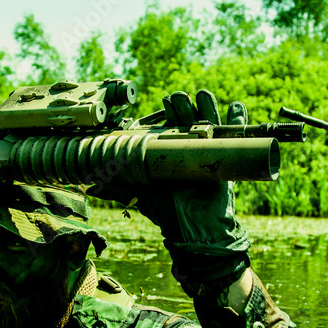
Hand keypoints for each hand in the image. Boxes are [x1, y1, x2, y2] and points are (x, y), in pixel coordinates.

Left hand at [93, 90, 249, 284]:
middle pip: (190, 119)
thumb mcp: (141, 196)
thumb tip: (89, 184)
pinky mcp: (230, 158)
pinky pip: (238, 134)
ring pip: (212, 121)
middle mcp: (192, 147)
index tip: (166, 102)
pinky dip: (239, 120)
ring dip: (208, 107)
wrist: (197, 230)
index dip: (169, 112)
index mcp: (172, 151)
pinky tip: (237, 107)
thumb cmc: (168, 212)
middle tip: (179, 98)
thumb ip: (118, 188)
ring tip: (202, 96)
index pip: (171, 124)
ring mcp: (212, 151)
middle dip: (185, 107)